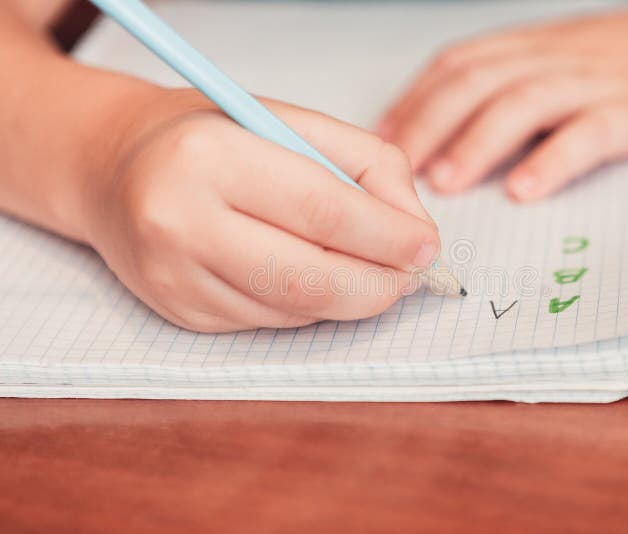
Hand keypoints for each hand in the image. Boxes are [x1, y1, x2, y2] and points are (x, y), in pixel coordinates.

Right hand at [79, 89, 437, 331]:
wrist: (114, 169)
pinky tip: (313, 274)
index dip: (387, 237)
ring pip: (296, 309)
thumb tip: (413, 229)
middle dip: (379, 285)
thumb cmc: (209, 135)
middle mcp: (181, 222)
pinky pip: (272, 322)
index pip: (322, 211)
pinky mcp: (180, 312)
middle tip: (411, 274)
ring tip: (371, 270)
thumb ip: (364, 162)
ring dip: (351, 297)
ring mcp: (175, 278)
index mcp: (209, 157)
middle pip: (310, 278)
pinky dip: (311, 304)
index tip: (428, 246)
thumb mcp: (287, 119)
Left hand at [379, 0, 627, 200]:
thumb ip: (514, 91)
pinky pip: (590, 133)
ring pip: (523, 103)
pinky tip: (525, 190)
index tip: (378, 145)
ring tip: (446, 185)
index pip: (455, 66)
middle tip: (394, 173)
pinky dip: (553, 161)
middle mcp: (555, 57)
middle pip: (476, 82)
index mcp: (532, 46)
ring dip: (477, 144)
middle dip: (428, 126)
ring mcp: (597, 81)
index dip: (412, 104)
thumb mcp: (566, 64)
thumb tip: (450, 140)